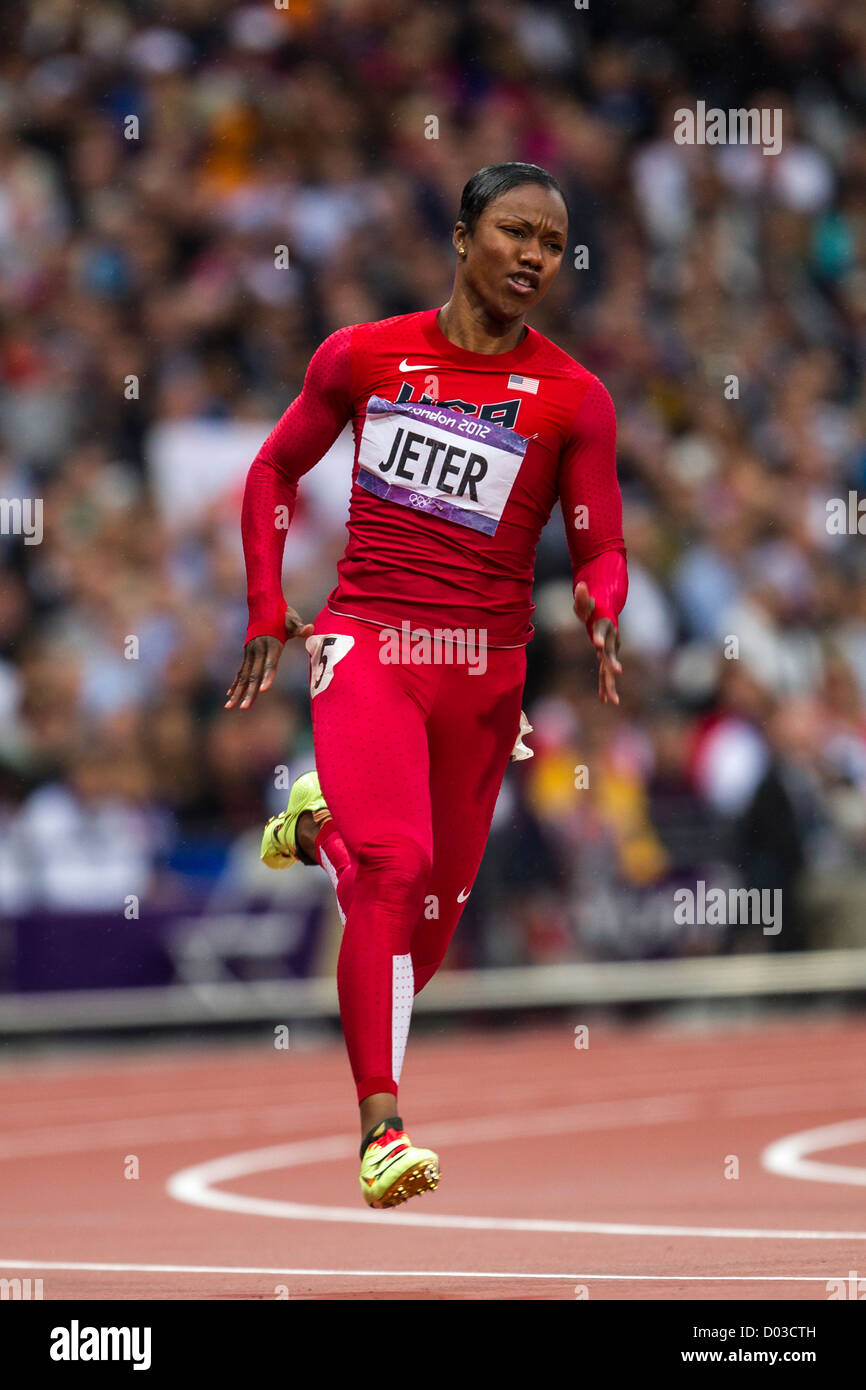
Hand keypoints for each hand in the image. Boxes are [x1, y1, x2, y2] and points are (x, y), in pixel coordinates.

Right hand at [225, 606, 313, 709]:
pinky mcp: (247, 654)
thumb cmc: (282, 614)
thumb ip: (299, 628)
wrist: (264, 604)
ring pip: (244, 676)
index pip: (270, 664)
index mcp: (271, 644)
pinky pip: (241, 671)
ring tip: (229, 707)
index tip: (263, 690)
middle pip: (254, 675)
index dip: (267, 677)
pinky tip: (229, 695)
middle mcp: (258, 650)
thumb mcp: (292, 620)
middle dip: (249, 693)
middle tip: (245, 708)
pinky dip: (235, 684)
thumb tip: (310, 628)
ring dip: (238, 692)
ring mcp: (250, 652)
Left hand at [573, 581, 622, 705]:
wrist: (606, 612)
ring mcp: (610, 649)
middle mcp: (610, 640)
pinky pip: (605, 672)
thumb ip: (582, 596)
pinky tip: (605, 700)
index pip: (601, 632)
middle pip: (611, 654)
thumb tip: (581, 586)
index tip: (598, 645)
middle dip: (613, 664)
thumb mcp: (584, 601)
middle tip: (617, 672)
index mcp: (604, 625)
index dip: (600, 637)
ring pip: (609, 669)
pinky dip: (605, 685)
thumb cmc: (593, 607)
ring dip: (610, 684)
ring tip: (612, 701)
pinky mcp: (608, 656)